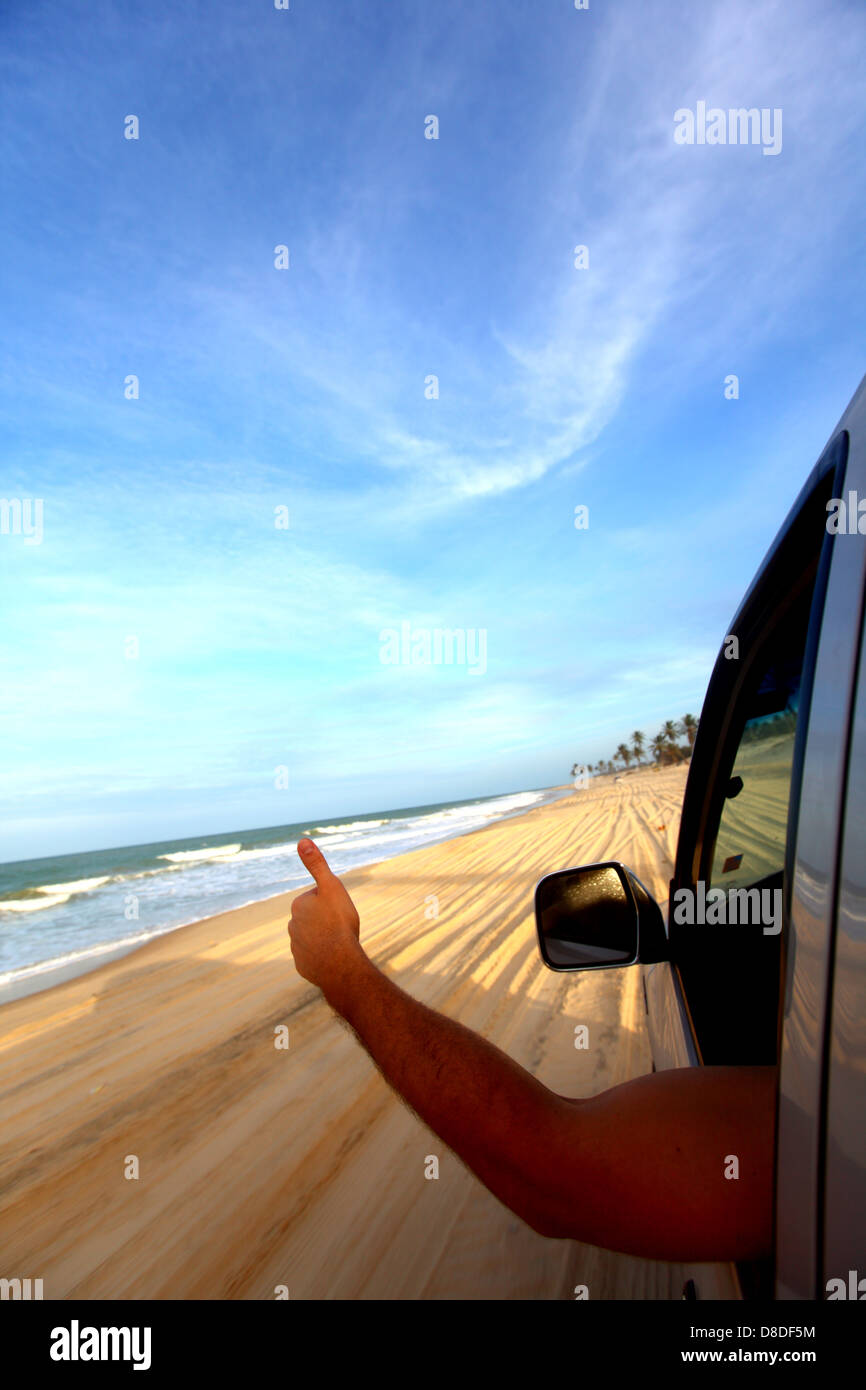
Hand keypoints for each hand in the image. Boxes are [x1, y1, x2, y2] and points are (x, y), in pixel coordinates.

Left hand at [287, 838, 365, 999]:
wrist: (339, 963)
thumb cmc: (338, 923)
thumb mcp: (331, 887)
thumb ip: (317, 865)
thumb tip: (302, 840)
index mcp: (298, 905)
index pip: (318, 898)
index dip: (332, 902)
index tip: (340, 910)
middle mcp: (293, 926)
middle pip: (315, 918)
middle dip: (328, 920)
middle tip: (342, 926)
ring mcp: (296, 948)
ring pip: (315, 938)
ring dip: (326, 938)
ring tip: (340, 943)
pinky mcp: (303, 966)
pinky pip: (314, 957)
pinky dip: (323, 956)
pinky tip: (334, 958)